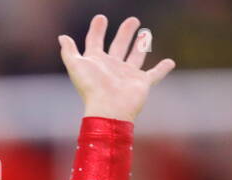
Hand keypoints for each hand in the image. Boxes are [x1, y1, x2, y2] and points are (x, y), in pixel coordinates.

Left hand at [58, 14, 174, 122]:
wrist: (109, 109)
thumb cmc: (92, 88)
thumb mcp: (76, 66)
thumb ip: (69, 52)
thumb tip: (62, 37)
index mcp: (96, 63)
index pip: (95, 42)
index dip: (97, 30)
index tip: (101, 18)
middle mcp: (112, 68)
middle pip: (119, 46)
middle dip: (124, 33)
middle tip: (132, 20)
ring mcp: (127, 75)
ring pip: (135, 56)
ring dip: (141, 45)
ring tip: (145, 33)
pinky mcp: (141, 83)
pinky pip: (154, 75)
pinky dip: (162, 69)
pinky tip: (170, 62)